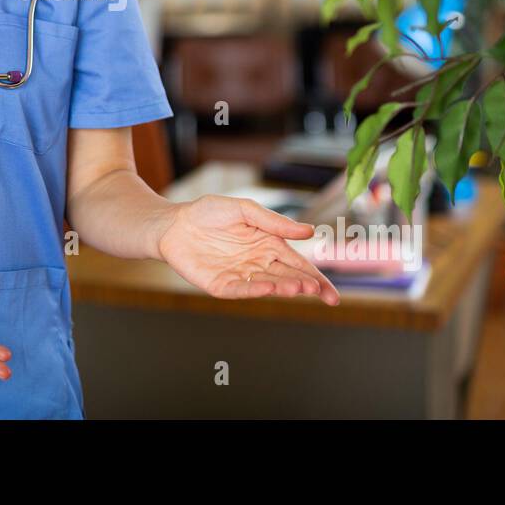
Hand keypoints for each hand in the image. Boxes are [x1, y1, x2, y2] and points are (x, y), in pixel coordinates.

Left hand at [156, 195, 339, 304]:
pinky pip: (241, 289)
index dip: (316, 280)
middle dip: (303, 285)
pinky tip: (268, 288)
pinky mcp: (221, 285)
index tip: (330, 294)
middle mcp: (258, 264)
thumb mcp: (245, 210)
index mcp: (268, 245)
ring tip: (298, 288)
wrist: (173, 223)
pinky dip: (255, 290)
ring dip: (283, 288)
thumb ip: (274, 222)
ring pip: (267, 285)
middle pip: (287, 278)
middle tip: (316, 290)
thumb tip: (309, 231)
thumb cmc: (208, 213)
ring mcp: (240, 276)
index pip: (298, 265)